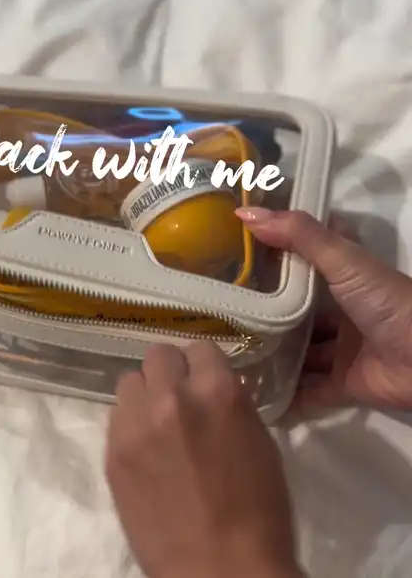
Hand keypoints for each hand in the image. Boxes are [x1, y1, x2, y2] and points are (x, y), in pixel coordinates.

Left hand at [105, 342, 303, 577]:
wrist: (219, 571)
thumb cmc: (258, 513)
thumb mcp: (258, 442)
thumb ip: (229, 404)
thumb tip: (210, 388)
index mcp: (218, 391)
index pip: (200, 347)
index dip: (203, 366)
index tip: (204, 381)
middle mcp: (172, 397)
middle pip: (158, 355)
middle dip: (171, 373)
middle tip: (179, 399)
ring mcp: (136, 424)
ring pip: (130, 381)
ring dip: (145, 396)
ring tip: (157, 424)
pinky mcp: (112, 452)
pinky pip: (116, 416)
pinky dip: (129, 425)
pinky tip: (145, 451)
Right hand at [236, 208, 411, 410]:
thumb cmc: (387, 301)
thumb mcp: (343, 260)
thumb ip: (298, 235)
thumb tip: (243, 212)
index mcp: (344, 276)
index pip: (302, 259)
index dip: (270, 255)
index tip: (229, 253)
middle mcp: (341, 310)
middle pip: (295, 307)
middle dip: (262, 308)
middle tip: (217, 307)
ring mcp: (342, 349)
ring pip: (298, 349)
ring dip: (269, 350)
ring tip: (225, 348)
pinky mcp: (344, 384)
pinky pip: (308, 388)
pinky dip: (284, 391)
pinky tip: (249, 387)